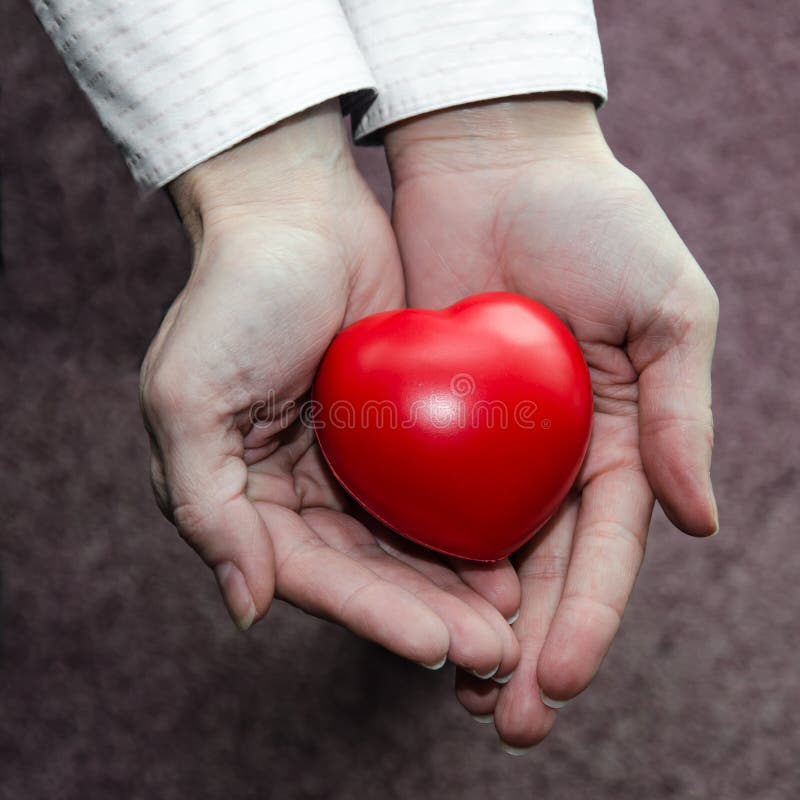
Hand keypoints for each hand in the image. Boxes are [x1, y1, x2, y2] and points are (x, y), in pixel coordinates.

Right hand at [139, 101, 520, 677]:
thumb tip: (246, 608)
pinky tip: (510, 553)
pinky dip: (463, 527)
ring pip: (402, 544)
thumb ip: (204, 506)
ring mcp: (345, 462)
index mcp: (241, 493)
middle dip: (427, 615)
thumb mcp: (188, 395)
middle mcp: (291, 489)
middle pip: (364, 572)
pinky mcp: (391, 430)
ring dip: (453, 586)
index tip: (439, 644)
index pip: (309, 575)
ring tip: (511, 622)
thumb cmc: (235, 294)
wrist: (297, 209)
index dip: (373, 614)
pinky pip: (429, 491)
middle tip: (494, 651)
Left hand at [385, 94, 718, 747]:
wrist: (494, 161)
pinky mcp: (422, 417)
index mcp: (616, 437)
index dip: (587, 618)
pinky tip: (397, 603)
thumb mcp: (668, 307)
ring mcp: (484, 441)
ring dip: (466, 620)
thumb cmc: (592, 219)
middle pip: (539, 569)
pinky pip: (416, 494)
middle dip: (526, 647)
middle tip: (503, 720)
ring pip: (476, 550)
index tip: (557, 679)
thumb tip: (699, 523)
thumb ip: (684, 413)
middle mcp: (549, 453)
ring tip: (452, 690)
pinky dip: (411, 553)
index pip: (604, 549)